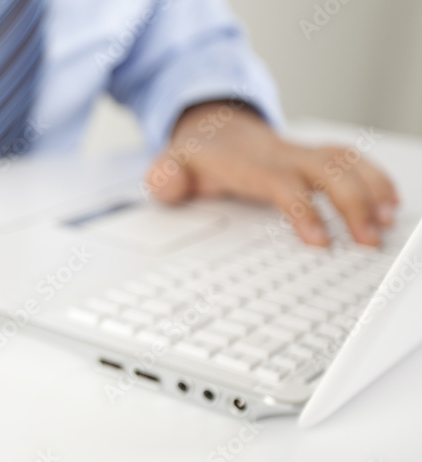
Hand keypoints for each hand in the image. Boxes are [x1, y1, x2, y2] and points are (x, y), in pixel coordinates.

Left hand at [146, 100, 398, 245]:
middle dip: (353, 202)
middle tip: (369, 241)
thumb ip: (164, 178)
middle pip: (326, 170)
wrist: (209, 128)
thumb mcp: (168, 166)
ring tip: (387, 223)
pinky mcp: (312, 156)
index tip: (322, 242)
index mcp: (247, 163)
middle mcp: (280, 154)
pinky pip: (351, 159)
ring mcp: (299, 153)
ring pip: (344, 161)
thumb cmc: (194, 156)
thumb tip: (165, 183)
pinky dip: (374, 177)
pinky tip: (389, 202)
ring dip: (371, 189)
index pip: (282, 184)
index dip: (304, 210)